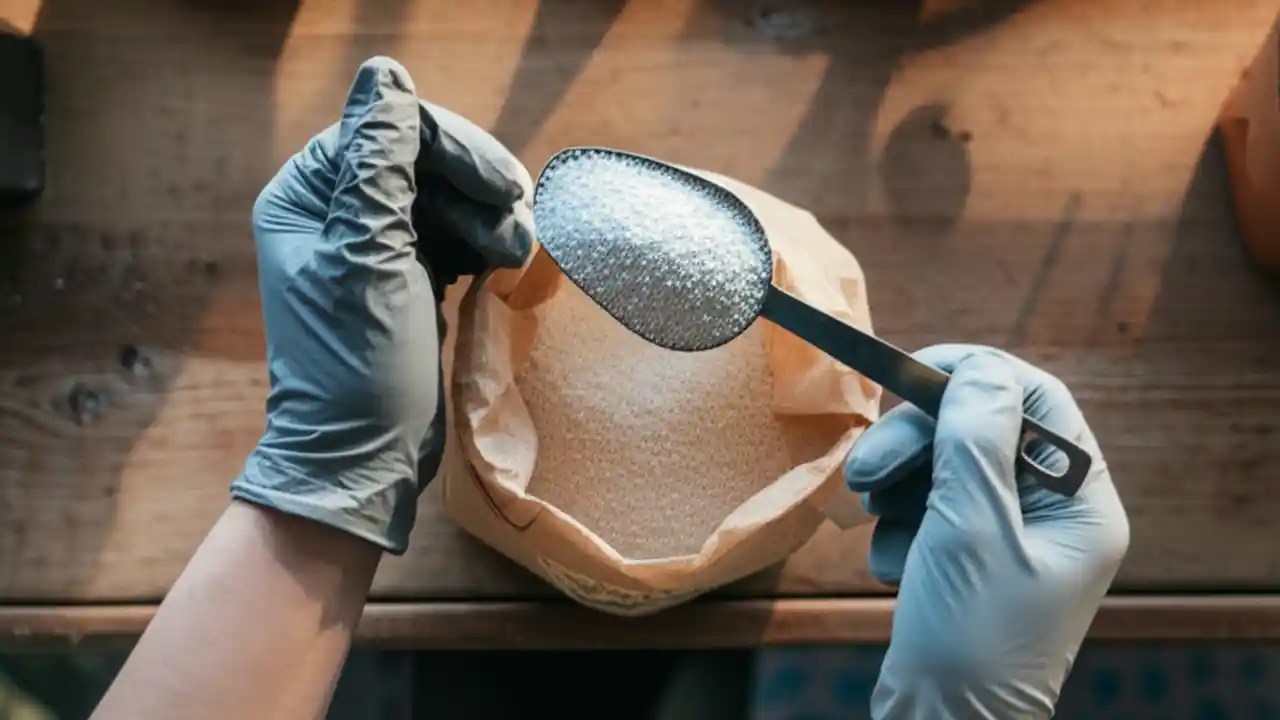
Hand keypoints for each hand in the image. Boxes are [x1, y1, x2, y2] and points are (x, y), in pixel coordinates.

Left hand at [231, 57, 532, 553]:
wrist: (364, 458)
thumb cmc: (358, 366)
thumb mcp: (372, 258)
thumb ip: (380, 164)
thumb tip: (385, 75)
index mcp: (306, 199)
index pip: (384, 133)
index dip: (448, 146)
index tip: (503, 186)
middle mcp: (334, 213)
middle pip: (420, 160)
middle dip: (476, 186)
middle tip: (521, 219)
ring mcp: (373, 244)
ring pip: (446, 196)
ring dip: (489, 218)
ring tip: (519, 255)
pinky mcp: (407, 275)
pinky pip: (454, 232)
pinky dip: (484, 243)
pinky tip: (508, 265)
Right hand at [845, 344, 1128, 717]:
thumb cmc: (971, 643)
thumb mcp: (971, 531)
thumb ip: (975, 442)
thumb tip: (979, 370)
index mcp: (1078, 505)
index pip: (1037, 401)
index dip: (976, 376)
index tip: (913, 373)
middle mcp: (1049, 515)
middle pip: (979, 432)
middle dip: (917, 443)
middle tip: (866, 468)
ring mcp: (1006, 538)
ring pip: (944, 468)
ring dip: (899, 486)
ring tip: (871, 518)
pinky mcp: (965, 559)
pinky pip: (925, 510)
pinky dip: (899, 529)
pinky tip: (897, 568)